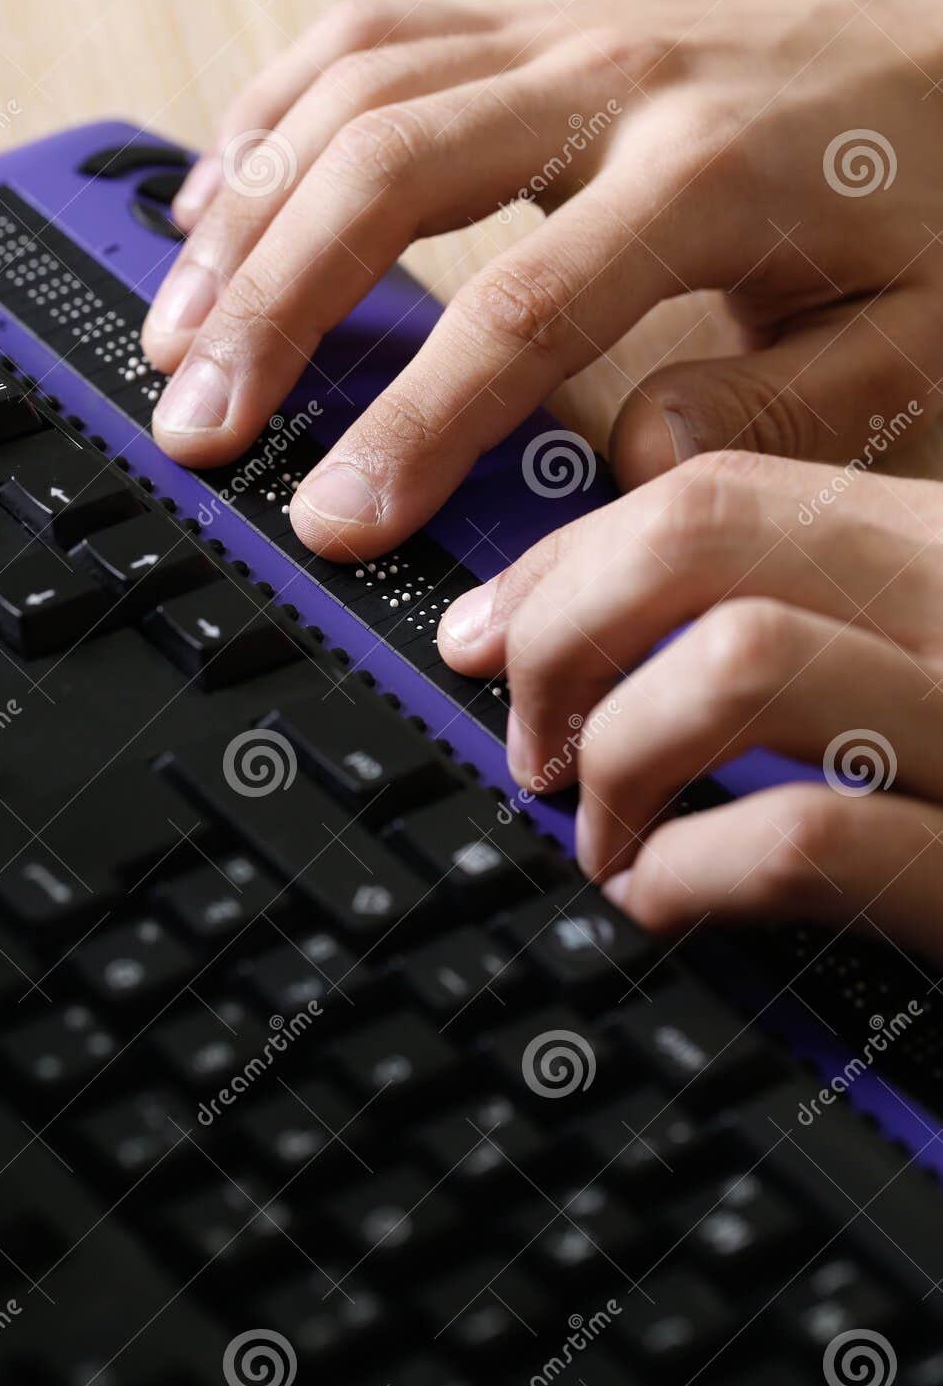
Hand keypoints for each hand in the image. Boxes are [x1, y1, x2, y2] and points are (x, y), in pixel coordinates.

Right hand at [144, 0, 942, 556]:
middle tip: (197, 427)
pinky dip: (268, 116)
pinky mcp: (528, 29)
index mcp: (710, 179)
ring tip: (172, 334)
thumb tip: (632, 462)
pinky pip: (363, 40)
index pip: (520, 312)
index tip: (334, 518)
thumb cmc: (928, 209)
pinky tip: (218, 197)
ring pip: (347, 99)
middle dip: (268, 315)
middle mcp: (612, 85)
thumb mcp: (915, 342)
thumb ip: (783, 412)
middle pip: (383, 179)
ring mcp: (559, 41)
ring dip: (240, 219)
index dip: (411, 425)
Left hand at [437, 448, 942, 956]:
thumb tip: (599, 637)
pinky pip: (810, 838)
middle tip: (530, 738)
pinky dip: (691, 869)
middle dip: (559, 634)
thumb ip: (817, 613)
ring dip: (617, 755)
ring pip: (734, 660)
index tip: (488, 634)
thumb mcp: (930, 645)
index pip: (712, 489)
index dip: (564, 560)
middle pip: (698, 536)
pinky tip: (664, 896)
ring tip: (602, 834)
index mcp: (941, 542)